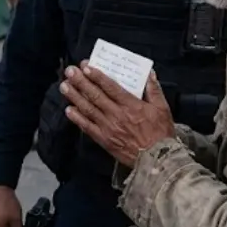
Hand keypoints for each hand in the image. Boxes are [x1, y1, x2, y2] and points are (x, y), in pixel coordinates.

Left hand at [60, 63, 174, 167]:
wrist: (156, 160)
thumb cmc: (161, 134)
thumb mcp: (162, 108)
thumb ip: (154, 90)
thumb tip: (149, 74)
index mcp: (131, 105)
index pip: (110, 87)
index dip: (97, 76)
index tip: (86, 66)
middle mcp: (117, 115)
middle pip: (95, 95)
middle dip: (81, 81)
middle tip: (70, 71)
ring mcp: (108, 128)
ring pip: (88, 109)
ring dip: (75, 97)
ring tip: (64, 86)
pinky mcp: (104, 140)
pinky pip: (87, 128)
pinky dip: (77, 119)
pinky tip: (68, 110)